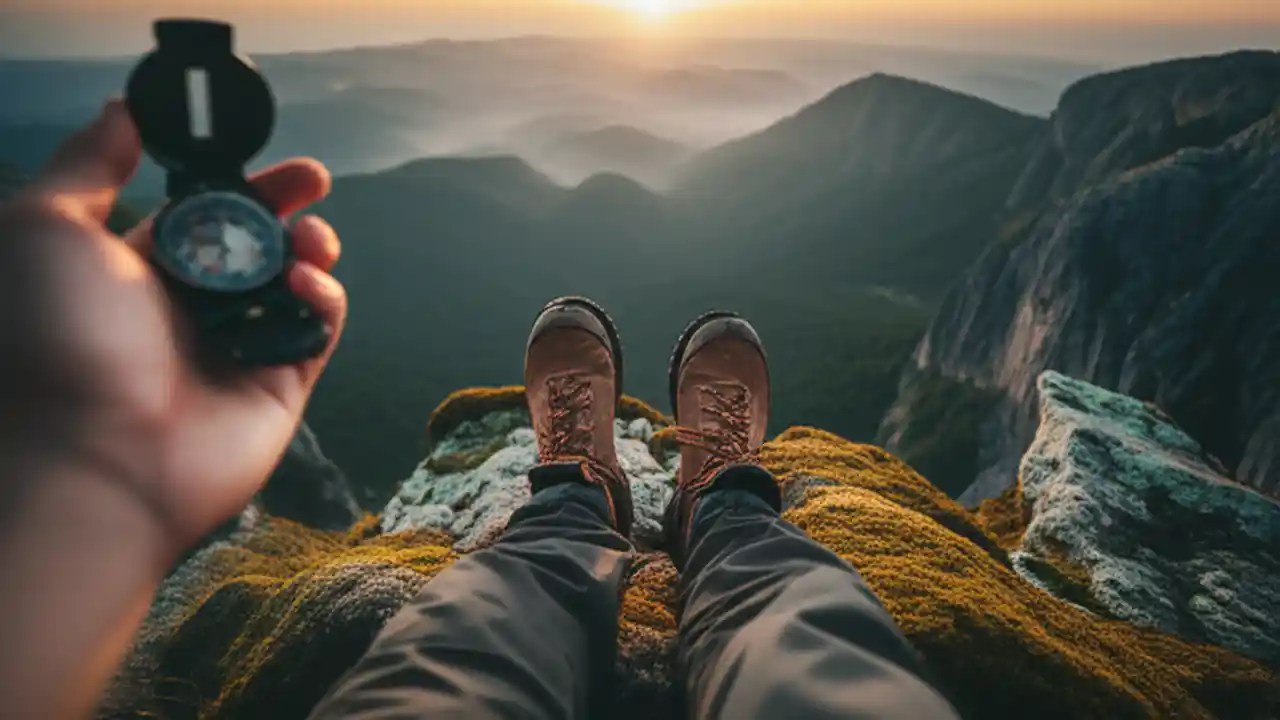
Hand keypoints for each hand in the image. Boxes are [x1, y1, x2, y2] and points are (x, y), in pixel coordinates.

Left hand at [0, 100, 347, 552]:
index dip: (229, 175)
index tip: (254, 145)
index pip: (194, 210)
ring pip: (289, 282)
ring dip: (308, 249)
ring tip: (312, 239)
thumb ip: (88, 162)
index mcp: (132, 270)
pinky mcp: (279, 383)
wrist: (97, 458)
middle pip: (252, 240)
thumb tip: (124, 108)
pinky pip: (314, 329)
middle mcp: (187, 307)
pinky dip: (321, 299)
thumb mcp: (46, 227)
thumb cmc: (58, 340)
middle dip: (284, 203)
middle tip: (313, 178)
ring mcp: (236, 347)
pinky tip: (305, 285)